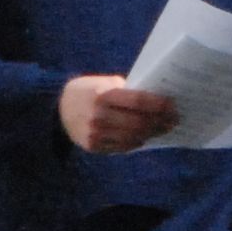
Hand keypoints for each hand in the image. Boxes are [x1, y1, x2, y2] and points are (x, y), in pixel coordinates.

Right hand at [60, 75, 176, 153]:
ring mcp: (95, 134)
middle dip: (160, 122)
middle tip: (174, 120)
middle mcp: (98, 116)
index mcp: (102, 95)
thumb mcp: (104, 83)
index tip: (173, 106)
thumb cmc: (88, 91)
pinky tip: (145, 136)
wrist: (57, 109)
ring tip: (163, 128)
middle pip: (138, 122)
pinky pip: (122, 147)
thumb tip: (157, 98)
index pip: (137, 101)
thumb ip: (127, 91)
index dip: (159, 104)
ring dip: (152, 133)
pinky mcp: (93, 146)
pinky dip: (137, 142)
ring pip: (133, 137)